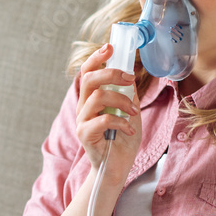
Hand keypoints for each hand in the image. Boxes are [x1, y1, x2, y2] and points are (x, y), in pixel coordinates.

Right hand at [75, 44, 142, 181]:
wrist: (117, 169)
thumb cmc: (123, 142)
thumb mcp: (131, 113)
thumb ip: (129, 96)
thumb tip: (131, 76)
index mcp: (92, 99)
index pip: (88, 72)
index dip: (97, 57)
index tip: (111, 47)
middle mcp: (83, 107)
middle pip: (90, 79)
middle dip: (111, 73)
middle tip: (130, 79)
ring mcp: (82, 121)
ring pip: (97, 97)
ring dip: (121, 100)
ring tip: (133, 112)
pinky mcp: (85, 135)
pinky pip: (102, 120)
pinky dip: (121, 121)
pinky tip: (129, 128)